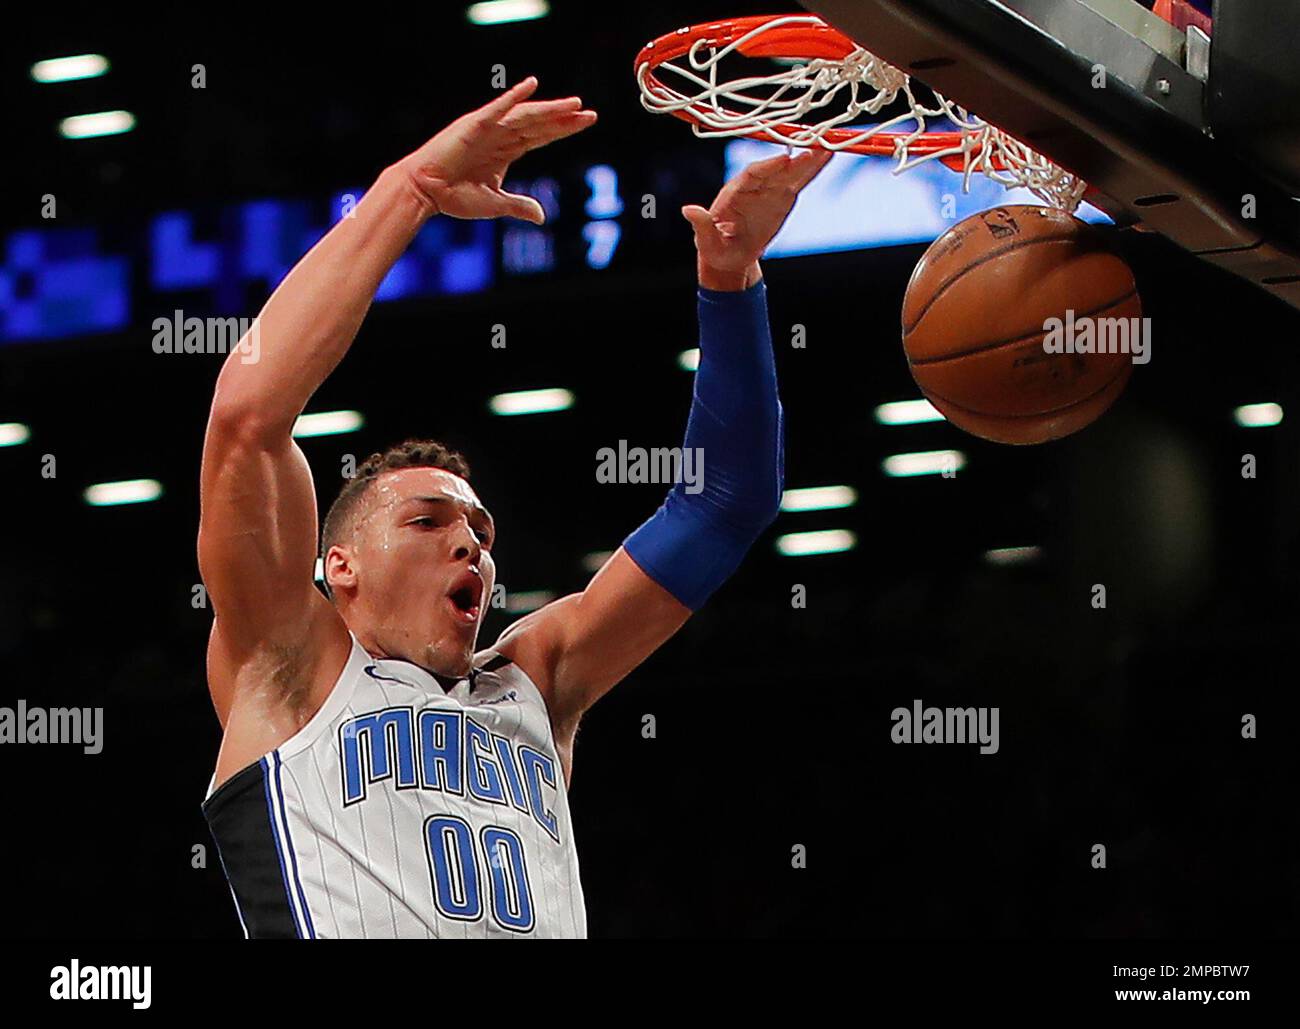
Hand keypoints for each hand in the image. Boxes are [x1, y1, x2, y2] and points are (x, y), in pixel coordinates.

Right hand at [399, 77, 596, 223]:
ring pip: (525, 116)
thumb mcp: (495, 203)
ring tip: (574, 105)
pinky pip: (497, 108)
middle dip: (565, 119)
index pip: (542, 136)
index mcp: (507, 151)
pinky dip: (514, 97)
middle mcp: (501, 135)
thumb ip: (518, 205)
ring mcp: (489, 128)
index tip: (587, 121)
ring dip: (549, 109)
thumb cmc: (455, 196)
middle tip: (590, 113)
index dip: (564, 130)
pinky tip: (531, 85)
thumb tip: (541, 216)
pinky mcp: (474, 125)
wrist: (426, 192)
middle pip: (539, 124)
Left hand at [684, 149, 831, 289]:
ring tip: (827, 149)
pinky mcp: (781, 199)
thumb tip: (688, 210)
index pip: (751, 176)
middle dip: (794, 161)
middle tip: (815, 148)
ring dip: (808, 161)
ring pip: (789, 173)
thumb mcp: (706, 242)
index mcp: (733, 195)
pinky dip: (811, 172)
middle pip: (774, 170)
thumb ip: (701, 225)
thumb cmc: (715, 249)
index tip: (786, 159)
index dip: (768, 167)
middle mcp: (752, 188)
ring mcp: (768, 192)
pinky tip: (825, 158)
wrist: (728, 257)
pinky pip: (797, 183)